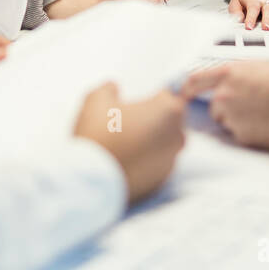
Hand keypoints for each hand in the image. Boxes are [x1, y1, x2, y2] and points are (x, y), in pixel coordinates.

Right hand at [73, 82, 186, 203]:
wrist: (91, 179)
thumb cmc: (98, 133)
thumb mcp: (97, 99)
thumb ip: (109, 88)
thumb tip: (114, 87)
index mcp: (168, 110)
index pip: (173, 95)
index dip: (157, 96)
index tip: (140, 102)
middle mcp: (177, 136)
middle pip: (171, 121)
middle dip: (154, 119)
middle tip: (128, 122)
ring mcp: (170, 161)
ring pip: (165, 144)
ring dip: (150, 141)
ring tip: (125, 143)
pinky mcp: (161, 182)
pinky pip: (157, 165)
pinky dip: (146, 162)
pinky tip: (126, 161)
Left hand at [180, 61, 268, 151]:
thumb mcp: (260, 68)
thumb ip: (240, 77)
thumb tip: (235, 84)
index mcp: (229, 73)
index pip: (196, 80)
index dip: (188, 88)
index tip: (184, 93)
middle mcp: (225, 94)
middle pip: (214, 107)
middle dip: (228, 110)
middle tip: (251, 107)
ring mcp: (231, 115)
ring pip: (228, 122)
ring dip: (240, 121)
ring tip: (263, 114)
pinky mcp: (241, 134)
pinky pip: (240, 135)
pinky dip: (251, 133)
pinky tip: (267, 124)